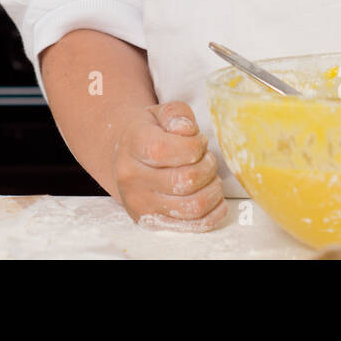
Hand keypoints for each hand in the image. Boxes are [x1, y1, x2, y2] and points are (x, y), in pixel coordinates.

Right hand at [112, 101, 226, 231]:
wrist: (127, 159)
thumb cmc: (150, 134)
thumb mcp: (160, 114)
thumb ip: (176, 114)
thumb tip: (187, 130)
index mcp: (132, 145)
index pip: (165, 150)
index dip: (194, 145)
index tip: (198, 141)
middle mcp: (131, 178)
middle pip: (185, 180)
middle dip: (208, 167)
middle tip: (207, 159)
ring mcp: (140, 205)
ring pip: (193, 206)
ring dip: (213, 190)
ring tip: (209, 177)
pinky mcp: (152, 224)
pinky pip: (194, 226)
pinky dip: (213, 212)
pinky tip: (213, 196)